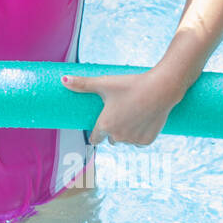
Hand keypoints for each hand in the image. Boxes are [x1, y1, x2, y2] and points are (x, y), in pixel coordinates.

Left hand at [60, 71, 179, 146]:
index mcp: (105, 125)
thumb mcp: (104, 83)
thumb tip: (62, 80)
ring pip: (126, 140)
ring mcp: (133, 140)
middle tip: (118, 115)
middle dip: (113, 130)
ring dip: (126, 133)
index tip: (97, 129)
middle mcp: (118, 136)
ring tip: (131, 117)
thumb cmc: (130, 85)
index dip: (95, 134)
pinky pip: (139, 142)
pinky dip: (140, 135)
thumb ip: (82, 84)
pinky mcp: (147, 141)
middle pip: (111, 139)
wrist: (161, 89)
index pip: (95, 138)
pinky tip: (141, 123)